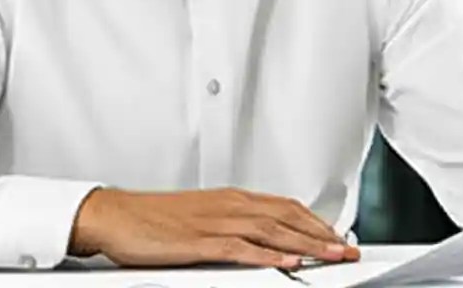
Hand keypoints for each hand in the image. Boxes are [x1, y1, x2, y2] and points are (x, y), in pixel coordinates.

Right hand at [68, 187, 360, 267]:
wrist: (116, 215)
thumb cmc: (153, 219)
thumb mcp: (201, 217)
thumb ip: (232, 225)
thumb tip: (260, 239)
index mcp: (231, 198)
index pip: (285, 206)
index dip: (314, 221)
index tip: (335, 235)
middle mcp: (229, 205)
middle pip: (286, 216)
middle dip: (321, 234)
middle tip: (346, 249)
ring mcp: (216, 222)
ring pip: (272, 230)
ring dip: (305, 244)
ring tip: (330, 255)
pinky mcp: (199, 241)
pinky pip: (241, 247)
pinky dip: (268, 255)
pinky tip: (286, 263)